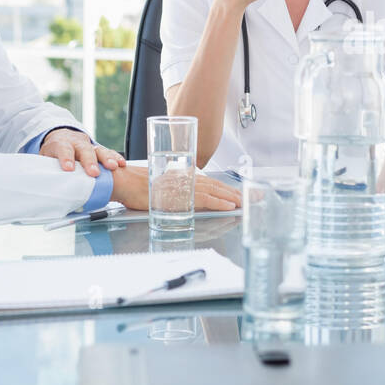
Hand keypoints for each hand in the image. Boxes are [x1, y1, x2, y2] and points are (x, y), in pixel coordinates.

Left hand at [39, 127, 124, 177]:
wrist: (61, 136)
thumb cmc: (53, 151)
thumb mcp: (45, 158)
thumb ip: (46, 168)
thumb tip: (44, 184)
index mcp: (61, 143)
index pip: (63, 149)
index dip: (66, 158)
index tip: (69, 169)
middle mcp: (76, 143)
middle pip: (84, 150)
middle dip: (90, 161)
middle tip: (94, 173)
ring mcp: (89, 145)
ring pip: (99, 150)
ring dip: (106, 159)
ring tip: (113, 167)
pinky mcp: (98, 150)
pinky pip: (108, 152)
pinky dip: (115, 158)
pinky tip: (121, 164)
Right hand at [109, 168, 241, 212]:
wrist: (126, 183)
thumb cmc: (139, 188)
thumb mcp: (163, 189)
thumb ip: (177, 192)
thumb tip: (187, 200)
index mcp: (185, 178)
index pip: (213, 183)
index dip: (229, 188)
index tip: (243, 193)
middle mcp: (188, 179)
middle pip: (219, 185)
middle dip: (239, 192)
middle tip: (258, 195)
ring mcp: (185, 186)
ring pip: (216, 191)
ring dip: (234, 197)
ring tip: (249, 202)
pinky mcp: (181, 195)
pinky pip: (205, 199)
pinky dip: (219, 202)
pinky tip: (230, 206)